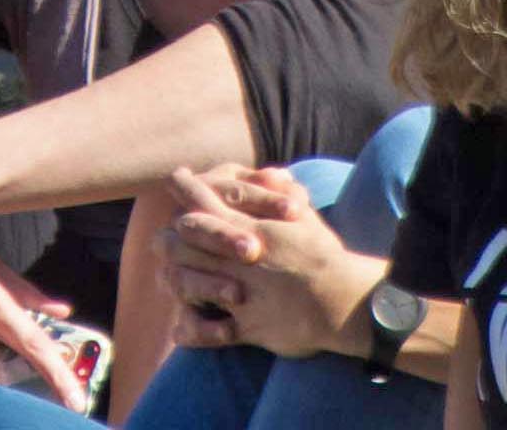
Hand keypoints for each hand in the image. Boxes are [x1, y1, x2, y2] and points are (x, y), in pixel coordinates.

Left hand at [154, 166, 378, 362]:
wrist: (345, 301)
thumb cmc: (325, 256)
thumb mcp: (303, 217)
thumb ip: (282, 195)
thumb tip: (274, 174)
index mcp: (249, 228)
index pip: (202, 202)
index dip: (185, 189)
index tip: (175, 180)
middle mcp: (236, 259)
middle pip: (182, 243)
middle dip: (169, 239)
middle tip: (161, 237)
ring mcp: (239, 293)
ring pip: (188, 282)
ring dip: (176, 279)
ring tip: (167, 276)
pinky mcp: (247, 326)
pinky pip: (210, 332)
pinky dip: (194, 332)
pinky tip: (180, 330)